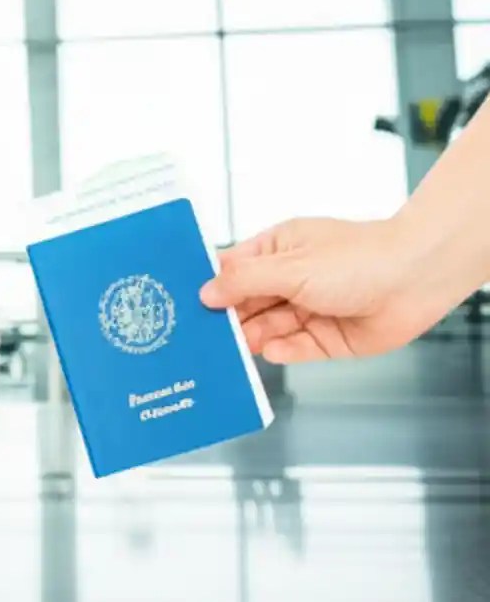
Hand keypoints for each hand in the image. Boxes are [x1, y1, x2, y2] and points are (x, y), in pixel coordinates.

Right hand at [198, 217, 452, 363]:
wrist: (417, 279)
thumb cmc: (358, 258)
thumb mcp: (290, 266)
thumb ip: (244, 281)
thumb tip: (207, 293)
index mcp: (278, 251)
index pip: (233, 269)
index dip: (210, 285)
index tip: (184, 303)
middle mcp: (290, 280)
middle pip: (246, 303)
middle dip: (226, 318)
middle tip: (200, 336)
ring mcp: (308, 310)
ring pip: (266, 328)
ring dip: (249, 337)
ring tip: (229, 349)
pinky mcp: (325, 339)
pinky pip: (293, 348)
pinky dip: (280, 351)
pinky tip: (269, 350)